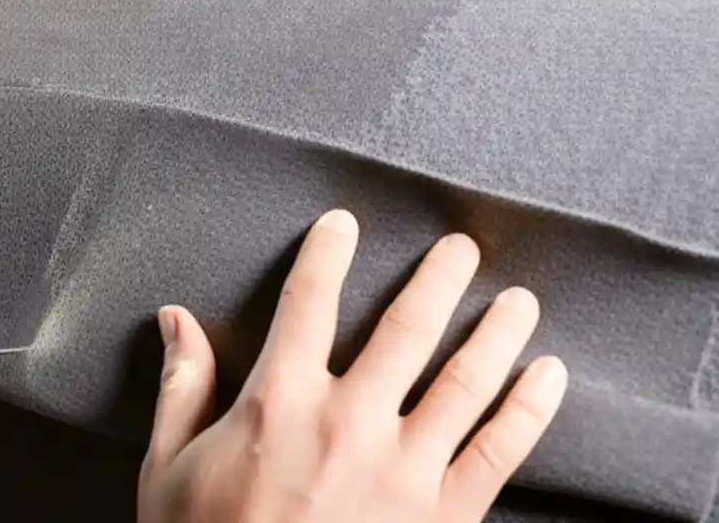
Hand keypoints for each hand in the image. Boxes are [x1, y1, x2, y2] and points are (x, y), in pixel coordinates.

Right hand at [139, 210, 567, 521]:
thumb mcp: (169, 468)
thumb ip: (181, 387)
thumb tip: (175, 318)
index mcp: (278, 402)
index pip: (308, 304)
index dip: (327, 254)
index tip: (344, 223)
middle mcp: (349, 422)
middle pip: (405, 328)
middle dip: (438, 279)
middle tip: (460, 248)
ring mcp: (404, 471)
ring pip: (465, 380)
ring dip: (497, 331)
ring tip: (520, 299)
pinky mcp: (443, 517)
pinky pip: (499, 452)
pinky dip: (530, 410)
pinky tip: (550, 376)